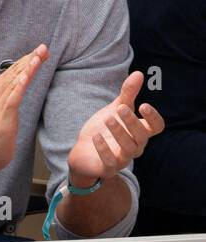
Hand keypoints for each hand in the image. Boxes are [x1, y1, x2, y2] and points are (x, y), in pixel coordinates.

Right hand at [0, 44, 47, 173]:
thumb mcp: (7, 107)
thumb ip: (13, 93)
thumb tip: (22, 81)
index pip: (16, 70)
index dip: (29, 59)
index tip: (43, 51)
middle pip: (16, 71)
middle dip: (30, 58)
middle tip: (44, 47)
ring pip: (15, 81)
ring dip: (26, 67)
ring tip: (37, 56)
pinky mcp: (4, 114)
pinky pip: (13, 97)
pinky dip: (19, 85)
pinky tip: (26, 76)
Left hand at [66, 71, 164, 188]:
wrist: (83, 151)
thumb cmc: (104, 129)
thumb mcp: (115, 109)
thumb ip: (127, 94)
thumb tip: (138, 73)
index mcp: (140, 132)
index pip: (157, 127)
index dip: (153, 117)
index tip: (143, 105)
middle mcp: (135, 146)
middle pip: (142, 136)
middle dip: (132, 122)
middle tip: (120, 108)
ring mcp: (123, 159)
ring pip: (128, 149)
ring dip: (119, 133)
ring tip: (108, 118)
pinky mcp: (108, 168)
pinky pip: (110, 162)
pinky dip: (104, 149)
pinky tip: (96, 136)